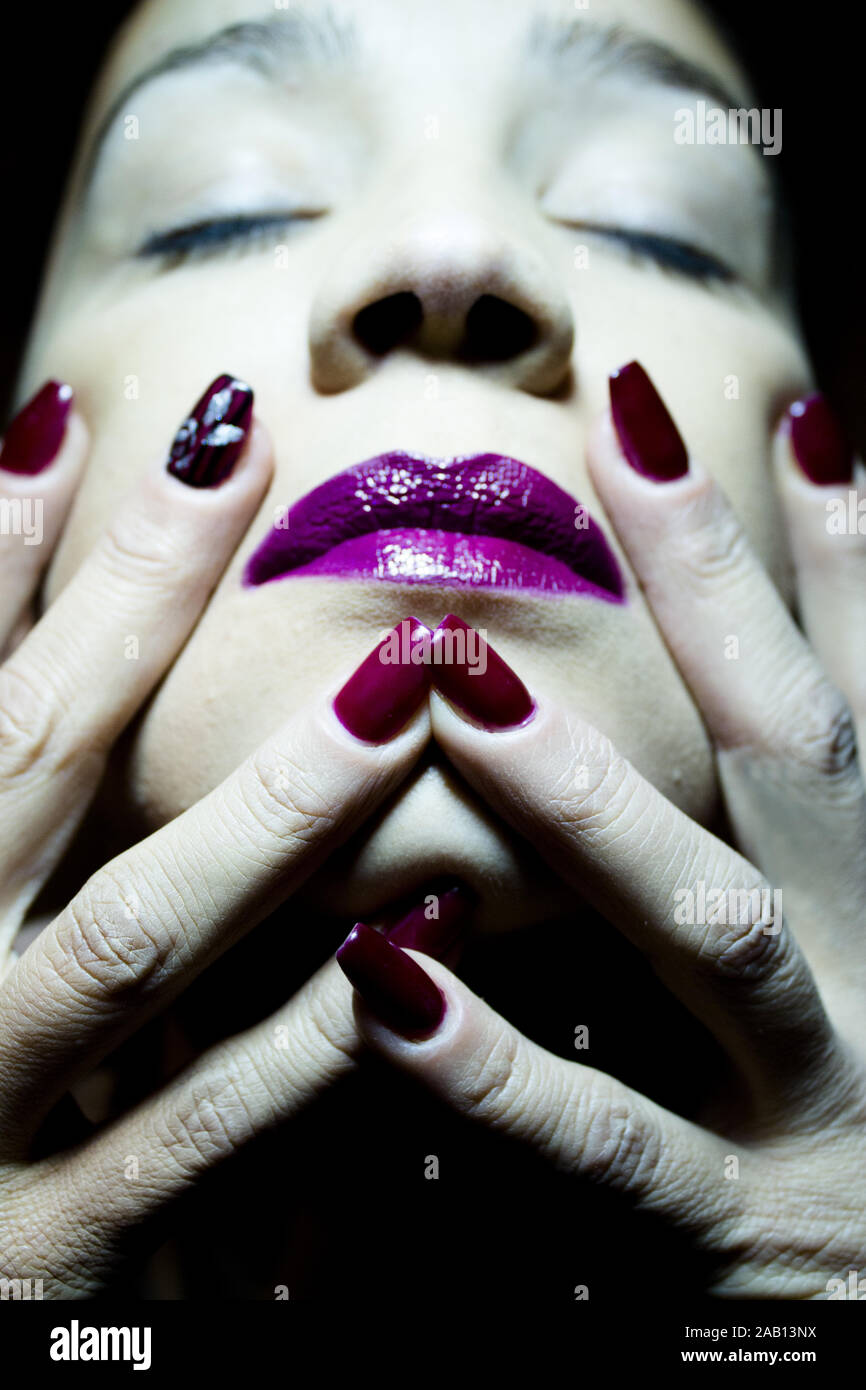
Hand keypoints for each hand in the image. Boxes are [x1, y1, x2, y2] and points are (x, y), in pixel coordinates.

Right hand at [0, 378, 431, 1296]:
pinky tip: (418, 944)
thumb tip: (24, 562)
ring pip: (136, 937)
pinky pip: (202, 1130)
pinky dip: (305, 1038)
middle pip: (30, 765)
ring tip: (399, 693)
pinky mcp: (66, 1249)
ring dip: (268, 810)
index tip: (89, 415)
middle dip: (126, 606)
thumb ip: (4, 778)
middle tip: (240, 457)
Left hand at [335, 367, 865, 1299]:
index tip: (720, 401)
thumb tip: (768, 593)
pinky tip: (382, 985)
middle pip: (795, 753)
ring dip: (593, 805)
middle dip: (714, 595)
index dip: (811, 544)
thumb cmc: (860, 1091)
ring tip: (462, 690)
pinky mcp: (739, 1236)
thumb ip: (798, 782)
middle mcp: (864, 958)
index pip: (851, 687)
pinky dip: (500, 1067)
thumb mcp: (854, 923)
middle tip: (619, 431)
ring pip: (707, 931)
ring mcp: (815, 1095)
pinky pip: (607, 1144)